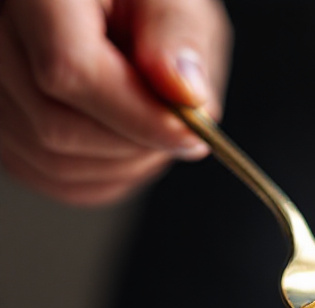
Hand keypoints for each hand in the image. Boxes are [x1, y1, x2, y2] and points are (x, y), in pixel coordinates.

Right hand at [0, 0, 230, 204]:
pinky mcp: (4, 121)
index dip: (136, 115)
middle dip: (134, 145)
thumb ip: (178, 38)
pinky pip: (49, 175)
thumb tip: (186, 95)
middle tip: (181, 130)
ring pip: (51, 159)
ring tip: (156, 129)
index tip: (188, 133)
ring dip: (123, 165)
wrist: (111, 8)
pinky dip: (103, 176)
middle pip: (56, 125)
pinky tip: (130, 145)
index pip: (68, 69)